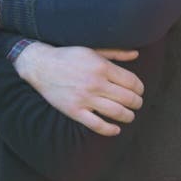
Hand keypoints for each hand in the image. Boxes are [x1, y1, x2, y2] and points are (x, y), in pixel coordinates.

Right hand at [15, 42, 144, 135]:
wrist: (41, 65)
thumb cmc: (68, 56)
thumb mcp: (92, 50)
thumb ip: (115, 53)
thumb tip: (135, 54)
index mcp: (101, 66)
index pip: (132, 82)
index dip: (140, 88)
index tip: (139, 91)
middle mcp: (95, 83)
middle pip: (128, 98)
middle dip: (137, 103)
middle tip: (137, 103)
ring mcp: (85, 98)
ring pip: (117, 113)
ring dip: (128, 116)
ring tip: (129, 115)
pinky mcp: (74, 111)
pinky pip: (97, 125)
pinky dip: (110, 130)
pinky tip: (116, 129)